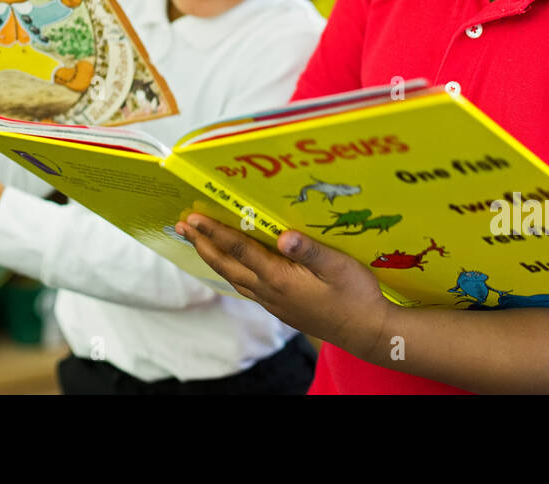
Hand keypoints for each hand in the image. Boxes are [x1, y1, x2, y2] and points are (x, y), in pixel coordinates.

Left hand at [176, 213, 390, 357]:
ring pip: (234, 277)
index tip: (192, 217)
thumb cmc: (356, 296)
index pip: (238, 249)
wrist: (366, 332)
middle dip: (202, 244)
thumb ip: (311, 249)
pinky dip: (231, 270)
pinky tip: (233, 265)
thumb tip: (284, 235)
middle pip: (226, 264)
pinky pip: (246, 286)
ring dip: (213, 257)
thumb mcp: (339, 267)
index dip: (213, 231)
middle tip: (182, 226)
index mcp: (279, 277)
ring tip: (199, 242)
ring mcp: (273, 301)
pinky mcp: (281, 307)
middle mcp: (269, 291)